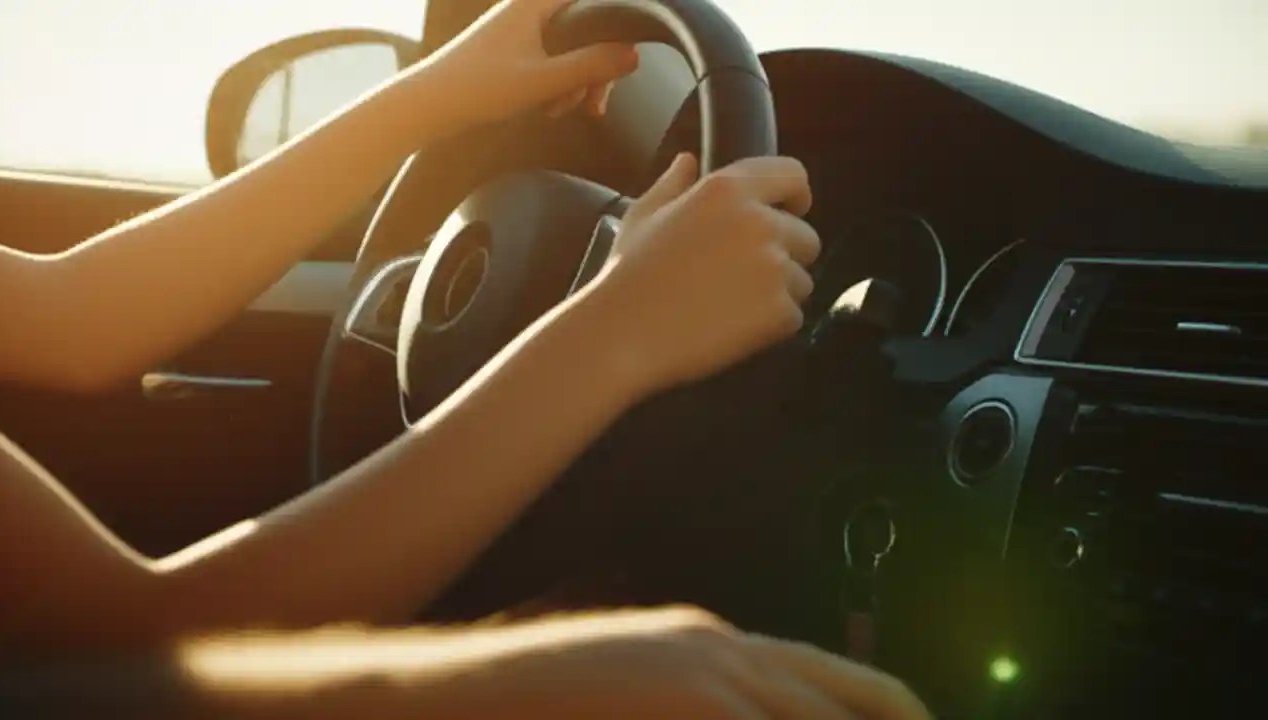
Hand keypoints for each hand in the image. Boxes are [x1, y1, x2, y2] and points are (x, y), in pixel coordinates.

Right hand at [423, 607, 931, 719]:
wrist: (467, 689)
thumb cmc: (548, 702)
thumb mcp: (645, 688)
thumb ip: (712, 702)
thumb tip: (765, 715)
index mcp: (726, 646)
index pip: (854, 684)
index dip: (902, 719)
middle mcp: (733, 652)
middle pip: (865, 704)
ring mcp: (714, 677)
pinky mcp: (694, 703)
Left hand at [424, 0, 639, 126]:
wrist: (428, 106)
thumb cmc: (478, 88)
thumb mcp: (543, 81)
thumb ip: (590, 66)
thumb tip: (635, 55)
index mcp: (534, 3)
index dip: (614, 15)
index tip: (632, 34)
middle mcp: (527, 9)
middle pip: (584, 27)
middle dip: (595, 65)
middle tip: (598, 101)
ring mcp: (519, 30)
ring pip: (569, 48)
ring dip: (576, 80)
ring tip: (565, 110)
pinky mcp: (513, 51)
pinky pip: (552, 61)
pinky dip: (559, 84)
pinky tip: (551, 109)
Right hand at [583, 153, 820, 395]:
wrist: (621, 334)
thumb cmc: (627, 274)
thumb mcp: (643, 216)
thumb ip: (673, 184)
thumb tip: (687, 160)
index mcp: (727, 189)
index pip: (793, 175)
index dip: (796, 195)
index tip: (791, 211)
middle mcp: (759, 221)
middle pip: (806, 237)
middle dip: (784, 255)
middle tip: (742, 277)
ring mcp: (773, 268)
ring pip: (801, 280)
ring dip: (778, 293)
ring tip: (731, 305)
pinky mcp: (779, 311)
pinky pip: (793, 315)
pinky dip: (771, 326)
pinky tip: (732, 328)